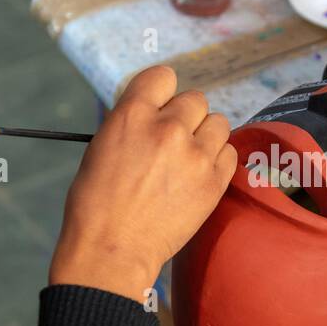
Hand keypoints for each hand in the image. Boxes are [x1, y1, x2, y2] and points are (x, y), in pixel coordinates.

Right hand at [49, 66, 236, 301]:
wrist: (112, 249)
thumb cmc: (96, 203)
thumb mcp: (102, 147)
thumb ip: (132, 123)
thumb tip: (155, 113)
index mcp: (132, 115)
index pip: (164, 76)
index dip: (163, 92)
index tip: (161, 107)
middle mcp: (167, 128)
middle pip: (195, 100)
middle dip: (185, 118)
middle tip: (173, 142)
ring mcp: (194, 155)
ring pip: (218, 123)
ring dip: (206, 136)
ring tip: (188, 159)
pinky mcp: (213, 182)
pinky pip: (229, 153)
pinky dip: (217, 160)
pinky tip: (199, 175)